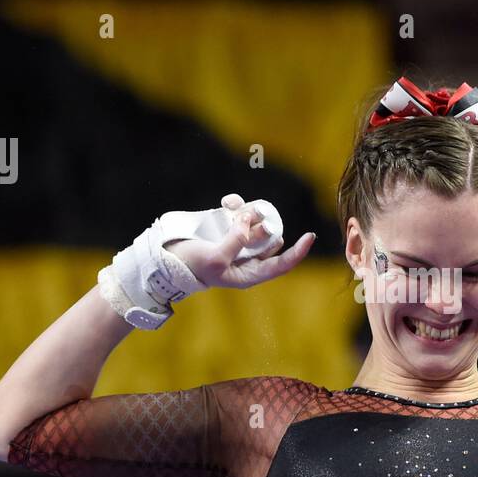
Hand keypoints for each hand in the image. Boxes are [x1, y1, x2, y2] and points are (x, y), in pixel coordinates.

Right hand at [166, 194, 314, 288]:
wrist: (168, 257)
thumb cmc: (192, 265)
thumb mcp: (216, 259)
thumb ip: (236, 241)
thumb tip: (251, 221)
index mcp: (250, 274)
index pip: (281, 264)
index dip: (297, 252)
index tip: (310, 236)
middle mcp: (248, 258)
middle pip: (269, 239)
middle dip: (263, 226)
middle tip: (247, 218)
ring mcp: (239, 242)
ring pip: (256, 223)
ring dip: (249, 213)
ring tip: (233, 210)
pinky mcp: (228, 228)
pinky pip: (240, 213)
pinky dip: (236, 206)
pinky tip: (227, 202)